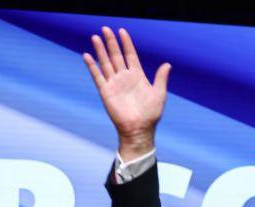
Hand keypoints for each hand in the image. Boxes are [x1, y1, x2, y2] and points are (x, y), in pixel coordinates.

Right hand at [83, 27, 170, 159]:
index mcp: (137, 76)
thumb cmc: (151, 114)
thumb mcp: (159, 94)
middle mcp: (124, 78)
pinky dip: (92, 66)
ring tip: (95, 37)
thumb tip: (167, 64)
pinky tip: (87, 55)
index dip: (126, 43)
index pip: (130, 55)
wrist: (139, 129)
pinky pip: (98, 76)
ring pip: (106, 63)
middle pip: (116, 56)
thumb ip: (161, 78)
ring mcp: (114, 84)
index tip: (122, 31)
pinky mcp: (106, 92)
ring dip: (100, 50)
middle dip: (111, 42)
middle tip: (105, 29)